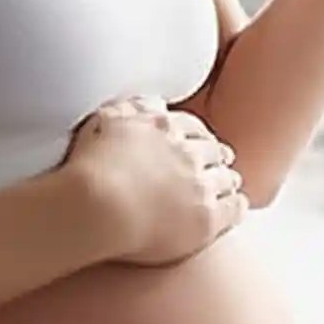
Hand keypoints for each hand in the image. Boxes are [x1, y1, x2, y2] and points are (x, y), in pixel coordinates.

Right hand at [61, 97, 245, 265]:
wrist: (95, 207)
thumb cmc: (88, 168)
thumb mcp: (104, 121)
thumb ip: (130, 109)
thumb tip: (154, 105)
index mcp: (164, 127)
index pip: (193, 128)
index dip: (198, 137)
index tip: (200, 144)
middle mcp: (188, 152)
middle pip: (213, 152)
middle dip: (216, 158)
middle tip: (218, 164)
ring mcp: (200, 185)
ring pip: (227, 179)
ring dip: (226, 181)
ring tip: (227, 188)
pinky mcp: (207, 218)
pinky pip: (234, 207)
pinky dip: (236, 205)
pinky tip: (235, 207)